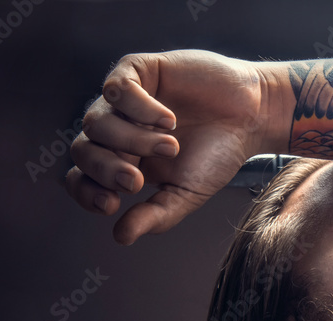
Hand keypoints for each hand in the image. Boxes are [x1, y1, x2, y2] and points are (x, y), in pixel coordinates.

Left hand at [67, 50, 273, 243]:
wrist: (251, 116)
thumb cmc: (219, 153)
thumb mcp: (187, 193)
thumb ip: (155, 215)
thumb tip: (120, 236)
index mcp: (125, 161)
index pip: (82, 177)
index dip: (86, 192)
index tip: (111, 204)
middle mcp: (117, 130)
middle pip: (81, 150)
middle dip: (105, 170)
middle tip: (136, 181)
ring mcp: (124, 101)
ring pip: (95, 122)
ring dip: (132, 140)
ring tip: (171, 145)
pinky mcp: (139, 71)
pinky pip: (116, 88)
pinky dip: (138, 108)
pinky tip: (168, 119)